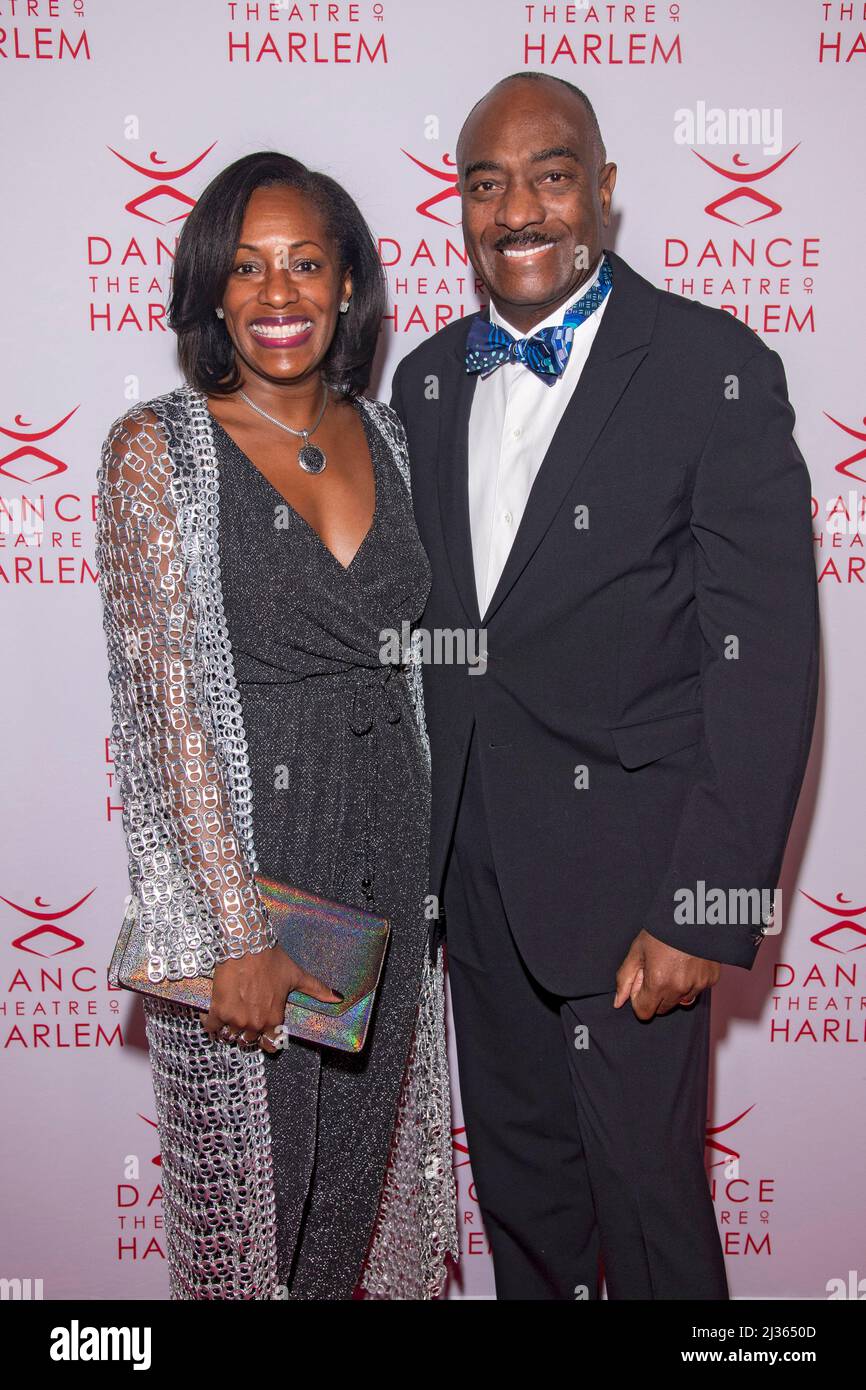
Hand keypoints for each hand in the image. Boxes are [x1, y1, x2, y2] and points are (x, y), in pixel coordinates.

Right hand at [199, 945, 341, 1053]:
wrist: (247, 945)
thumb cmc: (272, 960)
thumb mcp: (296, 976)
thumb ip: (316, 989)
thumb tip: (337, 998)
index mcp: (274, 1018)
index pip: (270, 1044)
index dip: (266, 1041)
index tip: (261, 1035)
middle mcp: (255, 1023)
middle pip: (247, 1041)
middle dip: (246, 1033)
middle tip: (244, 1019)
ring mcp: (235, 1018)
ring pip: (229, 1036)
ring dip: (228, 1030)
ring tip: (229, 1017)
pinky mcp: (218, 1010)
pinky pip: (211, 1027)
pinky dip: (210, 1024)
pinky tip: (212, 1016)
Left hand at [614, 929, 720, 1019]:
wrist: (694, 913)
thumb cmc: (662, 929)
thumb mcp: (637, 951)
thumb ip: (625, 979)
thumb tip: (618, 1002)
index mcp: (658, 982)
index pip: (644, 1012)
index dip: (639, 998)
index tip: (642, 981)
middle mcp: (679, 988)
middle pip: (662, 1009)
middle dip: (656, 995)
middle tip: (657, 970)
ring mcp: (698, 985)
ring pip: (680, 1001)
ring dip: (674, 990)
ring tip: (673, 964)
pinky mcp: (711, 980)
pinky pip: (696, 991)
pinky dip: (690, 982)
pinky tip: (688, 963)